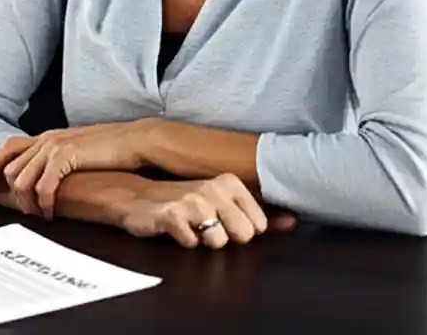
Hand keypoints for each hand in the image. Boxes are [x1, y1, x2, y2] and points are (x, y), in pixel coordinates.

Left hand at [0, 123, 149, 218]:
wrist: (134, 140)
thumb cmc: (109, 148)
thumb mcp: (76, 149)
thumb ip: (58, 158)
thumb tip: (44, 176)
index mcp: (46, 136)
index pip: (6, 148)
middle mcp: (45, 139)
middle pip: (10, 167)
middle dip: (9, 193)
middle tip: (18, 210)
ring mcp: (54, 147)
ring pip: (22, 180)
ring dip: (26, 202)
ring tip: (37, 214)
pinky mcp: (66, 157)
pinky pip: (44, 186)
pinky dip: (43, 203)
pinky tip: (51, 212)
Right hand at [118, 174, 297, 248]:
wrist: (134, 197)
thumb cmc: (181, 202)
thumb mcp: (219, 203)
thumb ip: (256, 213)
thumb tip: (291, 222)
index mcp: (229, 183)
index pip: (259, 226)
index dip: (240, 231)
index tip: (221, 221)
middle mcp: (213, 189)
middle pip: (243, 236)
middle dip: (225, 238)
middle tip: (205, 226)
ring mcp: (191, 201)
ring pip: (219, 242)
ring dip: (204, 241)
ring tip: (190, 228)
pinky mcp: (171, 215)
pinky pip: (192, 243)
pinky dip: (185, 242)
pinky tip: (175, 230)